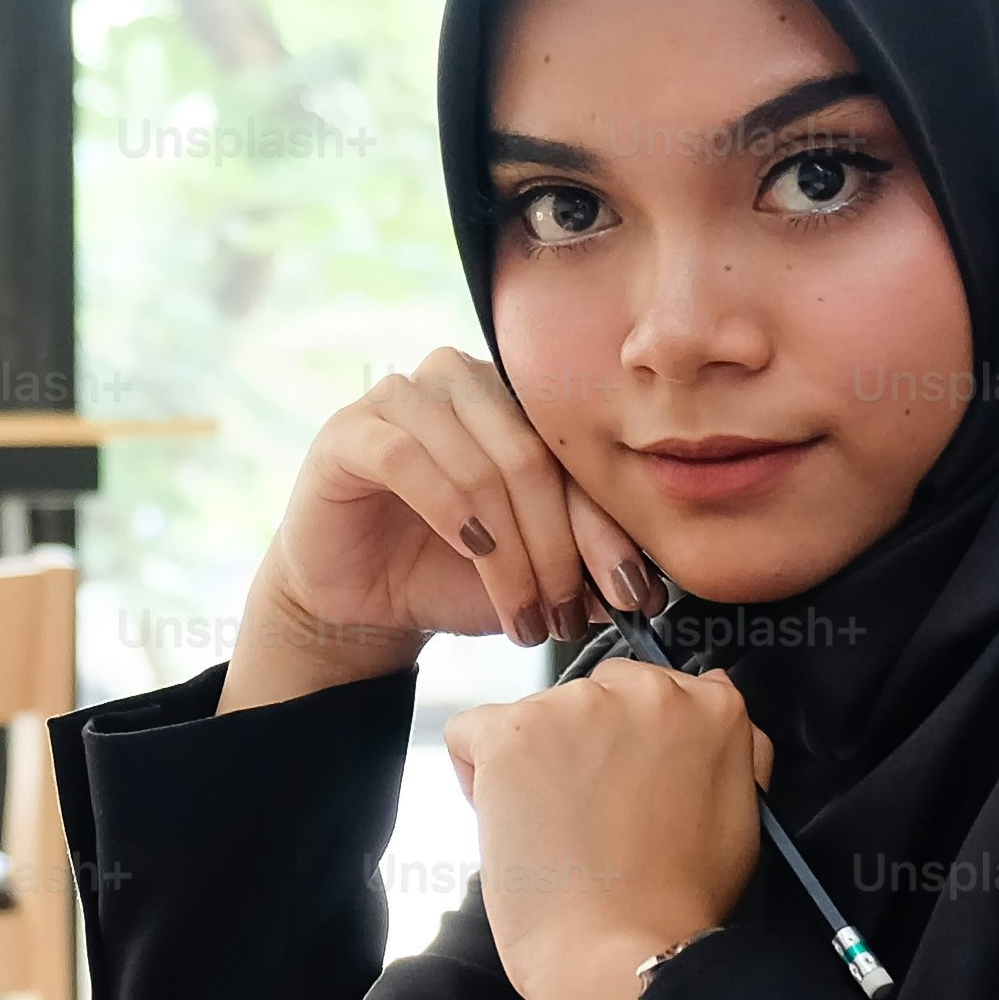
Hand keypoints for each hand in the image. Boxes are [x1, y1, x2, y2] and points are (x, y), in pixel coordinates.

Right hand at [221, 349, 655, 713]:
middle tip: (567, 617)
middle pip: (532, 459)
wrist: (359, 601)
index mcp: (512, 401)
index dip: (607, 530)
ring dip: (510, 552)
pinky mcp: (349, 431)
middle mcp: (460, 382)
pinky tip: (472, 552)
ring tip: (523, 615)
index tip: (633, 595)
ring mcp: (400, 398)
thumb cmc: (447, 574)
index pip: (574, 460)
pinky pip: (408, 459)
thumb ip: (584, 567)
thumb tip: (649, 591)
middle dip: (558, 550)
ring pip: (478, 465)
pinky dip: (449, 510)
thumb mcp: (528, 575)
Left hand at [440, 661, 773, 999]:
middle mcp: (650, 691)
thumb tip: (709, 700)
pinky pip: (469, 732)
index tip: (628, 795)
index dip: (631, 750)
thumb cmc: (679, 903)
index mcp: (713, 707)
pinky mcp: (516, 732)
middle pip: (592, 698)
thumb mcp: (741, 813)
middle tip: (589, 817)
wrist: (624, 952)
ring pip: (533, 716)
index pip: (653, 696)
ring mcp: (579, 707)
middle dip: (584, 748)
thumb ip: (727, 748)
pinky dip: (476, 774)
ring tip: (555, 830)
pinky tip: (509, 819)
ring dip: (534, 763)